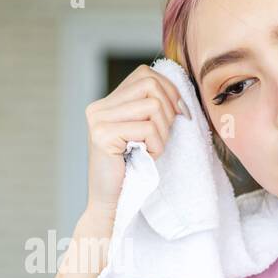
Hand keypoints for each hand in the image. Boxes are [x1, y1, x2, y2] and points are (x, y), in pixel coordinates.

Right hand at [83, 64, 187, 217]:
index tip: (178, 114)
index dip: (169, 90)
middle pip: (151, 85)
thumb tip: (180, 91)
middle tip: (162, 136)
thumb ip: (152, 108)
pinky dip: (156, 146)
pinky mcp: (103, 135)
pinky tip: (145, 158)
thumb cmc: (132, 170)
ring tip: (150, 150)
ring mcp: (98, 120)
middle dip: (168, 110)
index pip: (145, 74)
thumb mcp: (144, 132)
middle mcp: (98, 107)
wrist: (111, 203)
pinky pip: (147, 128)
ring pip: (152, 106)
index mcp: (106, 103)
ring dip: (162, 132)